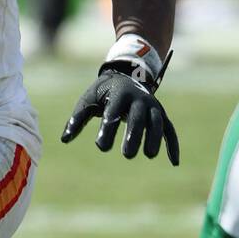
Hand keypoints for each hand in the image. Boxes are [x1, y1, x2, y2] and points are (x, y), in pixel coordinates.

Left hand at [61, 65, 179, 164]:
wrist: (126, 75)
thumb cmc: (102, 92)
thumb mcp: (88, 100)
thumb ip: (78, 118)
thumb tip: (65, 139)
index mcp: (118, 94)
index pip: (113, 111)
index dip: (108, 128)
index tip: (101, 146)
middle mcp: (139, 99)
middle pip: (138, 117)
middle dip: (134, 135)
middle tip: (126, 155)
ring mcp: (152, 106)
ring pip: (157, 122)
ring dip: (154, 138)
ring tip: (148, 155)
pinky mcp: (161, 114)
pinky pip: (169, 130)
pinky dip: (172, 145)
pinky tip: (173, 162)